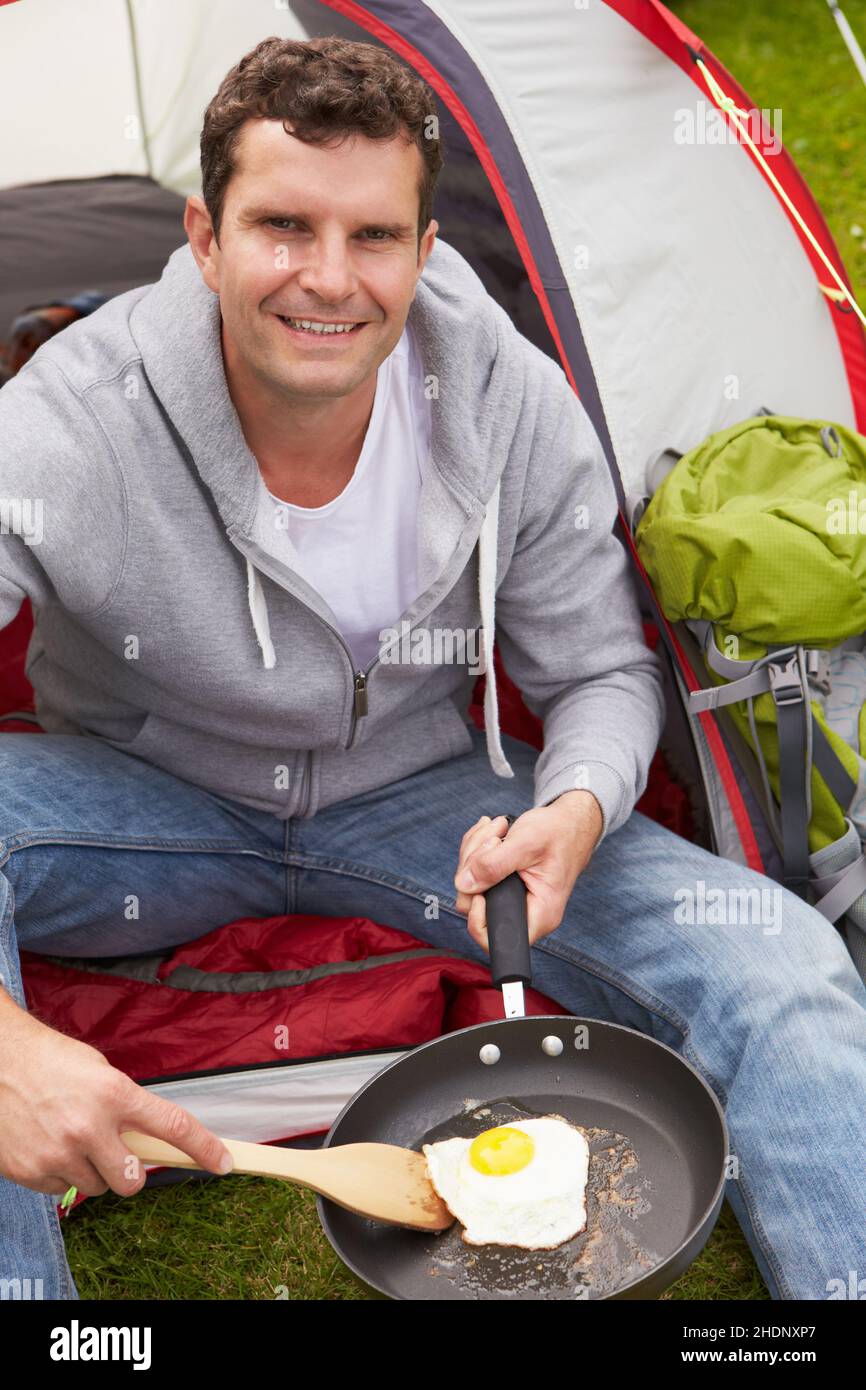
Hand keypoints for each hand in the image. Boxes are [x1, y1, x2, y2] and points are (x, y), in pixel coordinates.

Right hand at [0, 1004, 233, 1196]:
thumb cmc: (51, 1060)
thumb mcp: (101, 1073)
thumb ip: (126, 1105)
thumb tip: (149, 1138)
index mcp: (115, 1093)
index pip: (173, 1127)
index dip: (203, 1148)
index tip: (223, 1163)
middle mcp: (89, 1127)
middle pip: (133, 1181)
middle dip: (130, 1173)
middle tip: (117, 1153)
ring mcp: (57, 1153)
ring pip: (96, 1188)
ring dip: (92, 1171)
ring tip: (72, 1138)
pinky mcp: (30, 1171)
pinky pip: (62, 1190)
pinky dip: (60, 1174)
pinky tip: (48, 1144)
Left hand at [452, 792, 602, 950]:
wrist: (568, 822)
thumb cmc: (559, 833)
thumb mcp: (527, 843)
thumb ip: (494, 864)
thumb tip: (464, 883)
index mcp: (540, 913)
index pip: (498, 939)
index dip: (477, 917)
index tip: (480, 884)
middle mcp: (524, 911)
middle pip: (473, 906)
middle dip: (473, 867)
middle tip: (494, 840)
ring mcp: (510, 899)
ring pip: (470, 886)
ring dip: (475, 852)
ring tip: (498, 831)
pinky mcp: (500, 885)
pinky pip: (473, 873)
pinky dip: (477, 849)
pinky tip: (494, 834)